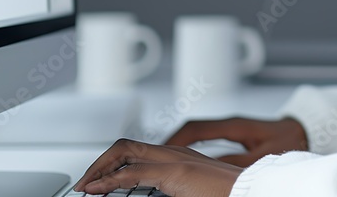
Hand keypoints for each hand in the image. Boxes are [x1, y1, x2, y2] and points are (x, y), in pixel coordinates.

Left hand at [73, 138, 241, 195]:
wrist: (250, 191)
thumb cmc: (226, 193)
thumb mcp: (191, 191)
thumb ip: (173, 189)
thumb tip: (155, 195)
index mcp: (179, 158)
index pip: (137, 151)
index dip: (112, 162)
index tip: (98, 180)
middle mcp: (175, 153)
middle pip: (126, 146)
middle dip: (100, 162)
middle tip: (86, 182)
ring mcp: (174, 160)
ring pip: (125, 152)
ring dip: (100, 167)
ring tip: (86, 184)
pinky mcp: (175, 172)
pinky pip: (133, 173)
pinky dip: (110, 180)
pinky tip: (97, 189)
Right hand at [164, 117, 308, 166]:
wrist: (304, 129)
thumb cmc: (288, 139)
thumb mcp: (262, 154)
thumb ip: (238, 160)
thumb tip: (215, 167)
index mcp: (234, 125)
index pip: (196, 128)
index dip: (175, 140)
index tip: (161, 152)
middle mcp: (228, 123)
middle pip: (190, 129)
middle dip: (169, 141)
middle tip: (149, 157)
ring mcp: (230, 127)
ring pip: (195, 133)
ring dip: (177, 144)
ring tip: (159, 159)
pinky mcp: (233, 134)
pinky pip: (204, 138)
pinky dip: (189, 147)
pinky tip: (183, 160)